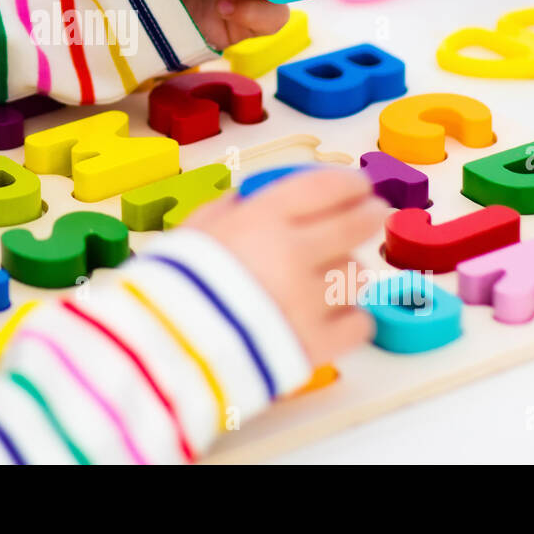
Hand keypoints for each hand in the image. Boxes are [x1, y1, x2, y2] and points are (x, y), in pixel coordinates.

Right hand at [184, 168, 388, 365]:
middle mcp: (294, 253)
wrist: (165, 349)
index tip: (357, 186)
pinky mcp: (317, 345)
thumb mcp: (196, 230)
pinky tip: (328, 315)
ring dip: (345, 271)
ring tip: (323, 279)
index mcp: (263, 219)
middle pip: (356, 224)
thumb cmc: (173, 286)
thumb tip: (255, 197)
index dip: (350, 184)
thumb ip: (232, 209)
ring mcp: (309, 301)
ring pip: (357, 274)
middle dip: (368, 215)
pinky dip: (348, 317)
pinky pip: (359, 323)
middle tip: (368, 216)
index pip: (328, 187)